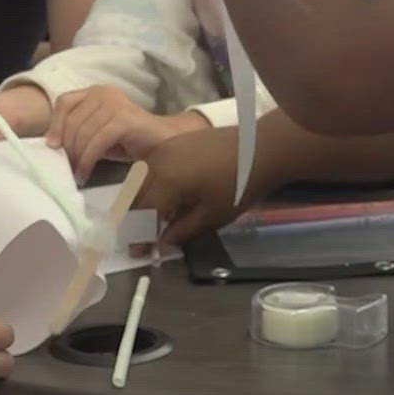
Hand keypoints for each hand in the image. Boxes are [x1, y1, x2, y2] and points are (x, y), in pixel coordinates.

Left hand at [47, 85, 208, 180]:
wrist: (163, 143)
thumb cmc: (128, 140)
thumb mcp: (97, 132)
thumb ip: (78, 131)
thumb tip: (53, 145)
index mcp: (95, 92)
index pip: (65, 101)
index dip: (55, 124)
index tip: (52, 147)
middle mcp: (103, 92)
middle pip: (73, 121)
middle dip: (68, 148)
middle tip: (68, 168)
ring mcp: (115, 104)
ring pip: (83, 133)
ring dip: (78, 158)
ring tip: (78, 174)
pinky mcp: (124, 119)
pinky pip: (97, 142)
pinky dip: (88, 160)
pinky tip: (86, 173)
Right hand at [137, 125, 244, 246]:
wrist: (258, 149)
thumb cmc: (237, 187)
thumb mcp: (211, 217)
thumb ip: (181, 231)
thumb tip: (162, 243)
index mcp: (165, 183)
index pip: (141, 214)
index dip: (139, 236)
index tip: (140, 252)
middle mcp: (157, 163)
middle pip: (135, 195)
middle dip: (136, 219)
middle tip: (145, 239)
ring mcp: (164, 148)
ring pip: (140, 179)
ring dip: (141, 201)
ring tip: (154, 220)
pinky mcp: (174, 142)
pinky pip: (151, 166)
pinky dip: (151, 184)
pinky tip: (165, 196)